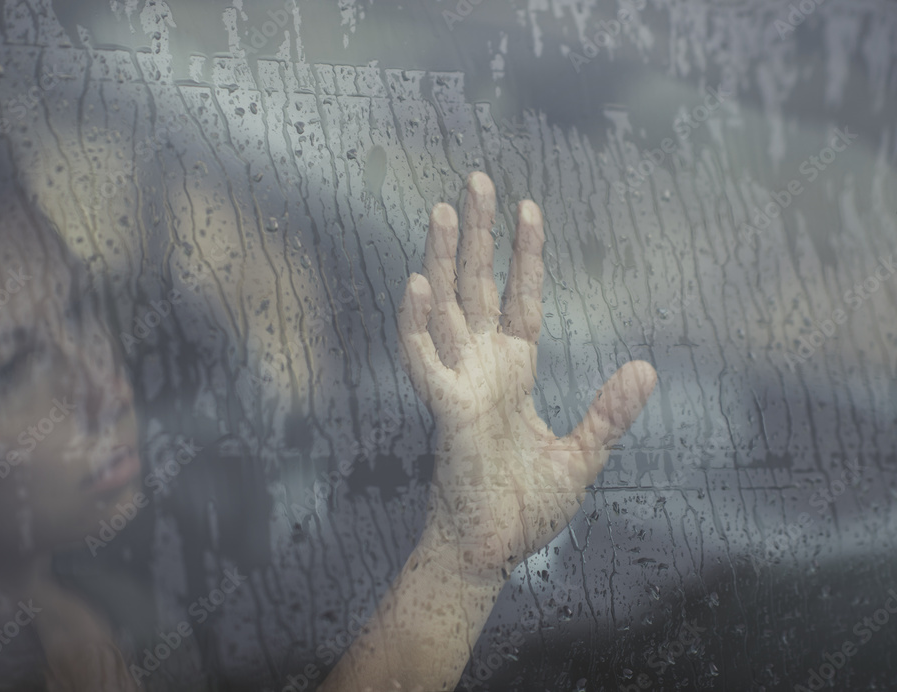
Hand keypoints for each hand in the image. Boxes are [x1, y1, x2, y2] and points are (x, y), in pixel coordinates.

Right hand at [399, 172, 656, 585]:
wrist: (492, 552)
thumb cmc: (525, 508)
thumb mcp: (581, 456)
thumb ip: (608, 412)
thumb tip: (648, 367)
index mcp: (513, 372)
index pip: (520, 299)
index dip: (524, 255)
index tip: (528, 208)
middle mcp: (482, 368)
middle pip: (476, 286)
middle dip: (476, 234)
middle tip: (476, 180)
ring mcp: (461, 385)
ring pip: (446, 309)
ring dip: (442, 259)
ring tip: (443, 209)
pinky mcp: (447, 411)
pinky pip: (426, 360)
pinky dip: (417, 324)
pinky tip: (417, 282)